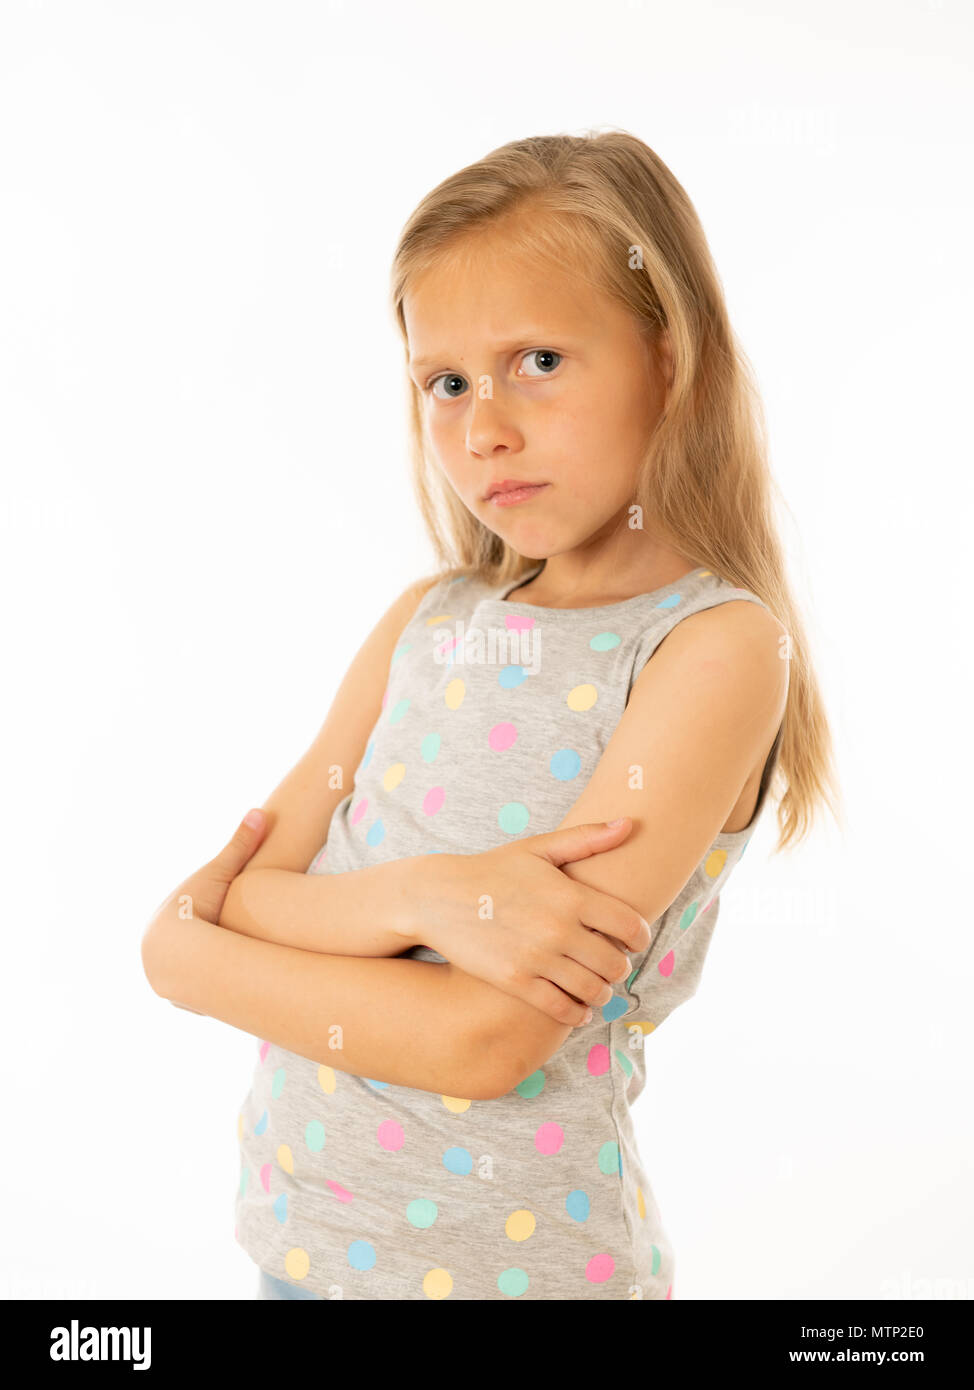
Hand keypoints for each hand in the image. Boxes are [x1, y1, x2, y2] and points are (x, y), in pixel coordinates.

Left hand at [141, 809, 268, 1010]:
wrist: (176, 950)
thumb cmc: (197, 906)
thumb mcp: (223, 872)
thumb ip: (241, 846)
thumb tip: (260, 809)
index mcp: (169, 916)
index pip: (192, 917)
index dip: (209, 914)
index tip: (223, 915)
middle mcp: (163, 947)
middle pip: (190, 949)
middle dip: (204, 948)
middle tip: (228, 948)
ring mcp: (168, 975)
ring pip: (189, 976)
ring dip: (204, 976)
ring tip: (228, 976)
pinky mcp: (178, 997)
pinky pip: (194, 997)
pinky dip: (206, 994)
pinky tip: (222, 992)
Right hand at [405, 818, 652, 1025]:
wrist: (437, 897)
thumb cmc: (493, 870)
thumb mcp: (538, 848)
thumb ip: (587, 838)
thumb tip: (630, 824)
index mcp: (571, 896)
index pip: (631, 926)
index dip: (641, 938)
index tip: (635, 941)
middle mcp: (558, 929)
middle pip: (615, 963)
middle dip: (620, 966)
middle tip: (613, 965)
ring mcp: (537, 958)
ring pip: (593, 990)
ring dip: (602, 992)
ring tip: (598, 987)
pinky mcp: (515, 982)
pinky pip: (561, 1008)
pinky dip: (577, 1013)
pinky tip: (578, 1009)